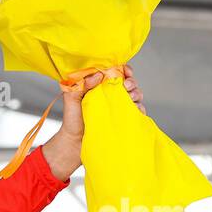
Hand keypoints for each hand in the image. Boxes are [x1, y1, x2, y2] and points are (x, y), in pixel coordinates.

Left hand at [42, 64, 144, 180]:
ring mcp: (119, 107)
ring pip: (136, 95)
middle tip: (126, 85)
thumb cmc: (72, 120)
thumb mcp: (71, 98)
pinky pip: (138, 111)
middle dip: (131, 81)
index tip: (125, 71)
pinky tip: (134, 109)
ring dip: (136, 93)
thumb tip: (98, 75)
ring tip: (130, 96)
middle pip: (129, 83)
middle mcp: (112, 95)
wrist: (74, 142)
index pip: (117, 73)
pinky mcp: (123, 119)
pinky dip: (139, 108)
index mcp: (101, 86)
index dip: (124, 69)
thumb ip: (82, 84)